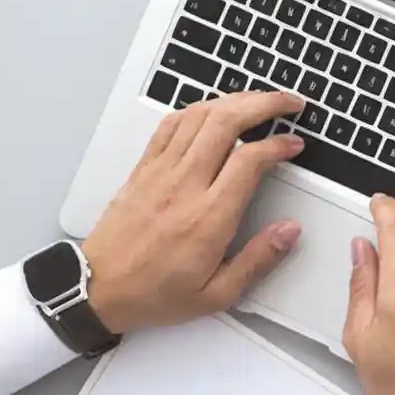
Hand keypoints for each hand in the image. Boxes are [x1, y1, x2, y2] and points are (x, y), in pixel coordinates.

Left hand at [82, 92, 306, 333]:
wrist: (98, 290)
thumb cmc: (156, 293)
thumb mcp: (218, 294)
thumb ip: (259, 259)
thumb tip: (290, 230)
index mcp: (208, 218)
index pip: (249, 160)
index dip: (279, 144)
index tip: (295, 144)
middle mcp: (184, 186)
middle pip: (226, 122)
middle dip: (264, 104)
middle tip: (288, 103)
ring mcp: (160, 172)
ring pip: (199, 116)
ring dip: (234, 99)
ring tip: (258, 100)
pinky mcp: (144, 168)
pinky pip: (171, 125)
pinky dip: (198, 109)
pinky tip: (214, 110)